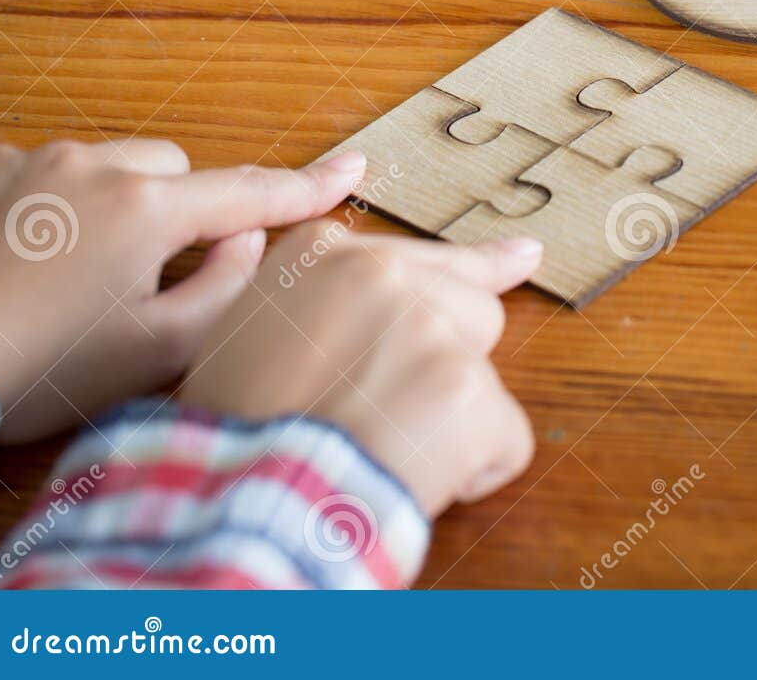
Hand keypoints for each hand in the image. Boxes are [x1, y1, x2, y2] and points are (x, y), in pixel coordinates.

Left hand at [0, 139, 362, 442]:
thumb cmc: (38, 372)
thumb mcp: (157, 351)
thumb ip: (227, 288)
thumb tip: (248, 238)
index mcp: (146, 209)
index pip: (250, 192)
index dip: (309, 186)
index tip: (352, 167)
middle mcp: (91, 167)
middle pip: (176, 172)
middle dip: (182, 214)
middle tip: (154, 281)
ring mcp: (31, 163)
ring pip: (112, 167)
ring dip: (119, 206)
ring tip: (81, 277)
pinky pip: (48, 172)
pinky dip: (58, 204)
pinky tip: (35, 257)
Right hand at [179, 225, 541, 514]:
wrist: (235, 501)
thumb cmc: (236, 430)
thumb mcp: (252, 333)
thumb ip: (322, 295)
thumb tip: (392, 263)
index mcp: (323, 253)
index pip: (427, 258)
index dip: (462, 280)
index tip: (521, 260)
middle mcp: (381, 274)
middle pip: (470, 308)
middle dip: (447, 361)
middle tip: (382, 416)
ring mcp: (428, 328)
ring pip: (486, 371)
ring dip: (456, 416)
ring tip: (385, 449)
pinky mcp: (465, 388)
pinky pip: (507, 436)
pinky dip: (478, 469)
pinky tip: (418, 482)